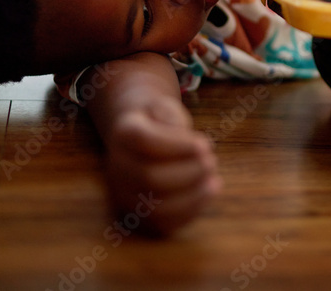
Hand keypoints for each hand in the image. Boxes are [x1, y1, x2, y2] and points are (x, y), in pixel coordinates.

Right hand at [104, 95, 220, 234]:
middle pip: (149, 177)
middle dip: (187, 172)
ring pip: (154, 206)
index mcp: (123, 134)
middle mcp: (117, 167)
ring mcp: (124, 194)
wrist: (140, 139)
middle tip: (211, 162)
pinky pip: (162, 223)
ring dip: (191, 196)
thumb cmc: (159, 122)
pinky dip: (189, 212)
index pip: (144, 141)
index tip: (205, 144)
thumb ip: (171, 116)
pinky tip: (206, 194)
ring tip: (213, 182)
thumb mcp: (164, 107)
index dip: (177, 145)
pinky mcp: (138, 215)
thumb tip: (181, 137)